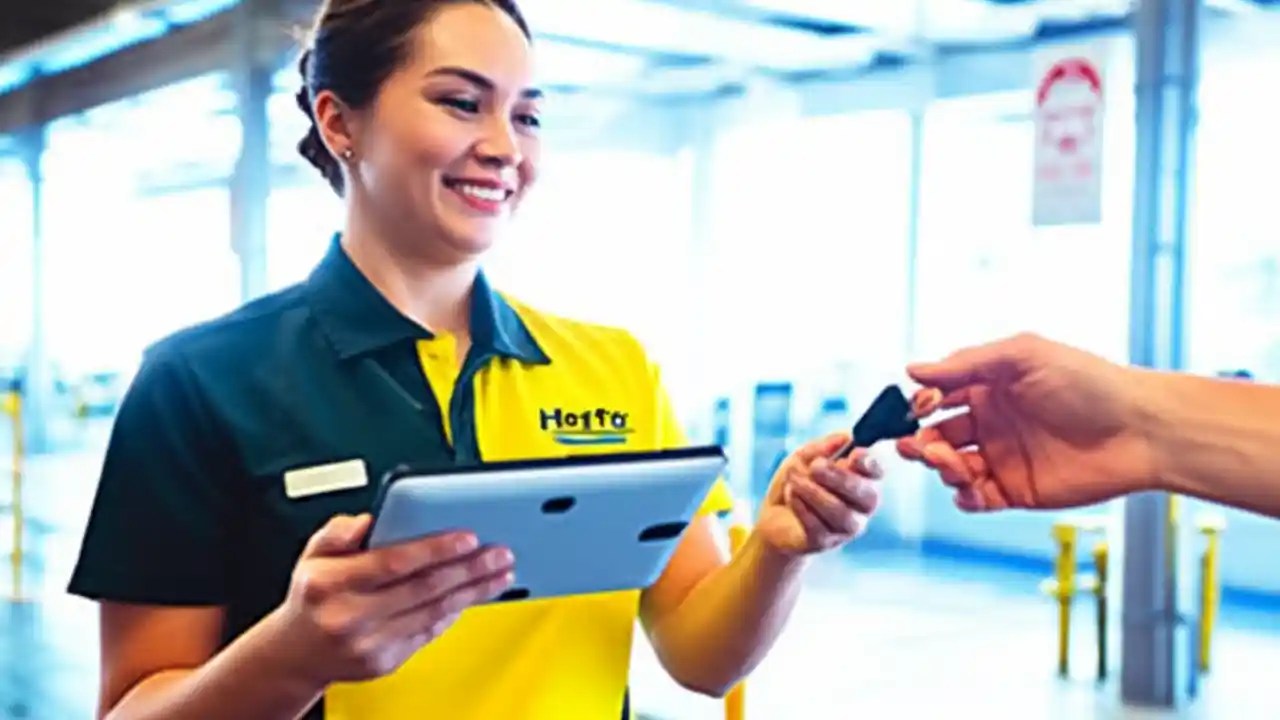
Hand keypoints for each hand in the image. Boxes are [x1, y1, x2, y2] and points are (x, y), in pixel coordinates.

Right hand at [272, 514, 514, 685]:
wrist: (295, 654)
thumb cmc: (313, 597)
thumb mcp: (313, 554)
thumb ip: (338, 532)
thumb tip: (368, 521)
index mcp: (331, 583)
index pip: (394, 562)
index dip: (435, 549)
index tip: (468, 537)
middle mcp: (350, 616)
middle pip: (423, 588)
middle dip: (469, 569)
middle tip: (499, 553)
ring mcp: (368, 644)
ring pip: (433, 612)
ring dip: (473, 592)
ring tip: (499, 573)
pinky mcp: (384, 663)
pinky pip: (428, 632)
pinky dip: (455, 612)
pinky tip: (474, 595)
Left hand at [755, 433, 882, 554]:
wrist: (774, 513)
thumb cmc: (797, 481)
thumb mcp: (805, 456)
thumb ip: (825, 446)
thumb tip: (847, 436)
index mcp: (862, 478)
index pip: (877, 472)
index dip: (871, 464)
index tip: (855, 455)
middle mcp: (861, 505)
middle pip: (865, 495)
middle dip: (839, 478)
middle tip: (815, 466)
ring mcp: (846, 526)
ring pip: (841, 513)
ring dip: (814, 492)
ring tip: (794, 480)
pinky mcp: (825, 541)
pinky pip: (818, 526)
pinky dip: (802, 506)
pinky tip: (791, 494)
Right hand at [896, 332, 1158, 511]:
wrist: (1140, 430)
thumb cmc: (1088, 383)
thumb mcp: (1022, 357)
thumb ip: (965, 364)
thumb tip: (913, 371)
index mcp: (990, 387)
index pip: (938, 397)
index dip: (920, 405)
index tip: (916, 410)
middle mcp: (993, 422)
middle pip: (937, 435)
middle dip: (919, 442)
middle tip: (915, 446)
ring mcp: (1004, 458)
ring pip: (951, 468)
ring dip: (939, 467)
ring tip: (950, 464)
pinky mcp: (1017, 491)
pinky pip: (976, 498)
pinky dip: (963, 496)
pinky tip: (970, 488)